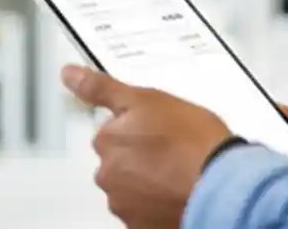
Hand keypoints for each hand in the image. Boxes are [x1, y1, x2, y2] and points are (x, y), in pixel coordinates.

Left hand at [61, 65, 231, 228]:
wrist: (218, 181)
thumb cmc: (191, 139)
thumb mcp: (149, 99)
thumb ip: (103, 89)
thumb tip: (68, 74)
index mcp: (108, 140)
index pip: (112, 132)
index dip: (138, 129)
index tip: (159, 131)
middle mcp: (108, 174)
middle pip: (118, 162)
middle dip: (139, 157)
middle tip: (172, 151)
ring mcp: (124, 203)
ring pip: (130, 188)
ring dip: (147, 182)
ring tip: (179, 173)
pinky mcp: (140, 225)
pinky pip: (143, 212)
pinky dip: (156, 204)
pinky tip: (177, 192)